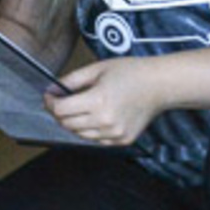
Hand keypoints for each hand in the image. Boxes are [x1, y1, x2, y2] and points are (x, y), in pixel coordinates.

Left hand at [47, 57, 167, 144]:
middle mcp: (105, 121)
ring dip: (75, 122)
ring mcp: (114, 134)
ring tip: (84, 106)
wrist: (160, 85)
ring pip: (79, 134)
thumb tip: (51, 91)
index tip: (50, 97)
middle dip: (60, 113)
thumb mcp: (97, 69)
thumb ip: (71, 80)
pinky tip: (99, 115)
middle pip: (67, 124)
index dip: (50, 103)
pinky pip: (96, 140)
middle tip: (63, 101)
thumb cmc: (131, 72)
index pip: (60, 110)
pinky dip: (91, 130)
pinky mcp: (122, 141)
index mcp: (98, 101)